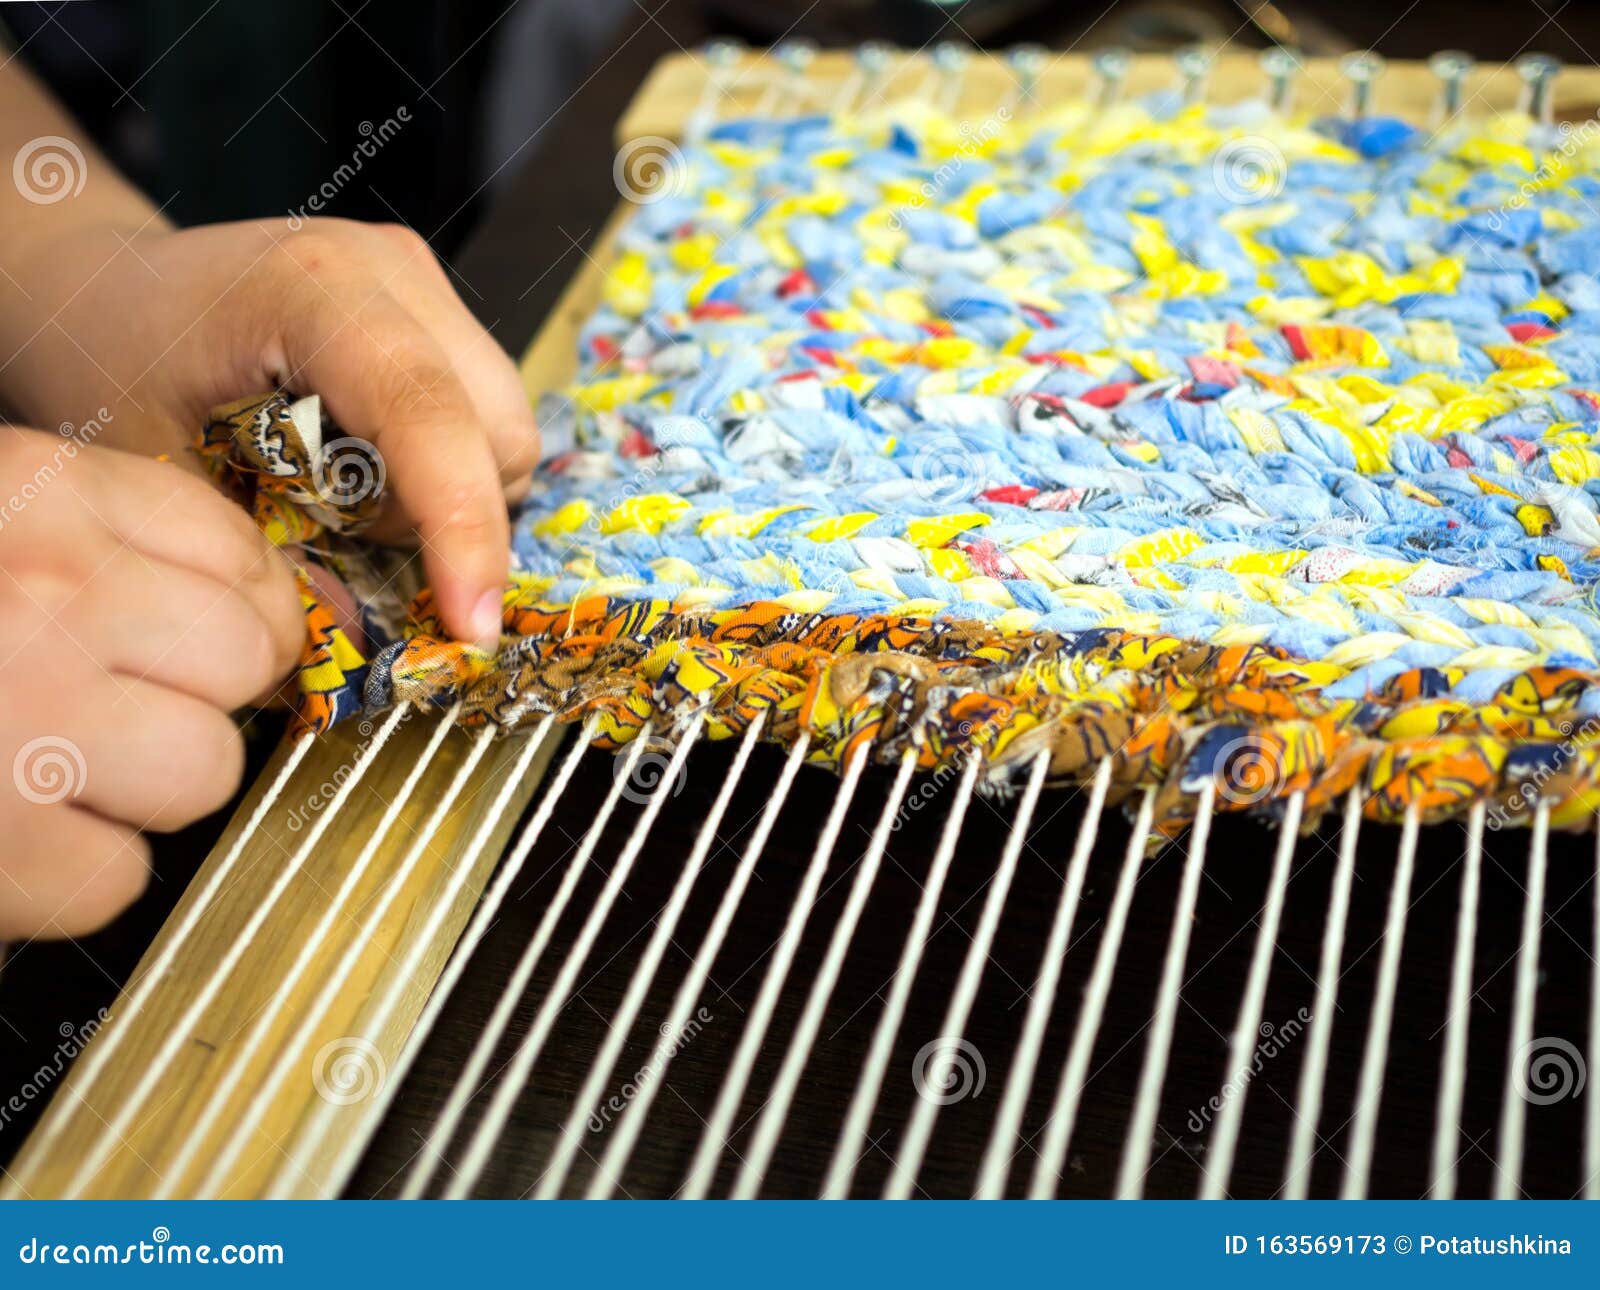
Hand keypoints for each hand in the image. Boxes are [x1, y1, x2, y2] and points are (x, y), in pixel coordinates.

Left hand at [0, 217, 537, 649]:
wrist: (104, 291)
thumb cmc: (114, 365)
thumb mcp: (162, 476)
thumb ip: (263, 555)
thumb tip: (362, 636)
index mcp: (312, 289)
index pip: (427, 411)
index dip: (462, 525)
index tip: (469, 624)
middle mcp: (391, 272)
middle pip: (497, 429)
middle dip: (452, 515)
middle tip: (348, 533)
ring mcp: (424, 285)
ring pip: (507, 431)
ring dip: (451, 496)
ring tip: (349, 496)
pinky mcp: (439, 311)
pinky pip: (487, 418)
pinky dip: (447, 471)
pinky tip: (366, 467)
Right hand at [0, 427, 302, 937]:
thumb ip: (109, 542)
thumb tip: (280, 603)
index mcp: (34, 495)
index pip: (234, 550)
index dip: (240, 607)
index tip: (213, 641)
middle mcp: (46, 594)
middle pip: (242, 658)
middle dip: (199, 695)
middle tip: (122, 707)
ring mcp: (27, 721)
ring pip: (203, 769)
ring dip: (145, 789)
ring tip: (54, 771)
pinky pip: (118, 875)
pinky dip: (70, 874)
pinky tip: (8, 831)